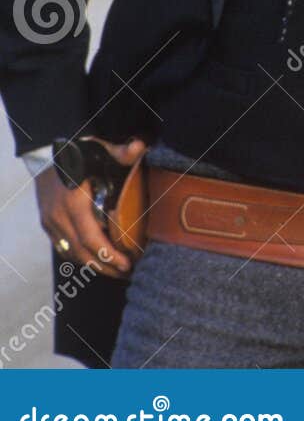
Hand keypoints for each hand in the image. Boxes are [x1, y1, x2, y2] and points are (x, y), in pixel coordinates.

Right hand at [35, 136, 145, 278]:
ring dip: (93, 265)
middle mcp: (58, 216)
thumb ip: (121, 152)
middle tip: (127, 273)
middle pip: (81, 252)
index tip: (127, 264)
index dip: (109, 255)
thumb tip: (140, 147)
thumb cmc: (79, 153)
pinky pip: (62, 247)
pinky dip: (79, 256)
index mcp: (73, 203)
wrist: (46, 154)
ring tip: (116, 271)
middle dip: (105, 266)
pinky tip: (96, 261)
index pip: (91, 238)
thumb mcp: (101, 149)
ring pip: (71, 252)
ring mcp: (50, 221)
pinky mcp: (47, 223)